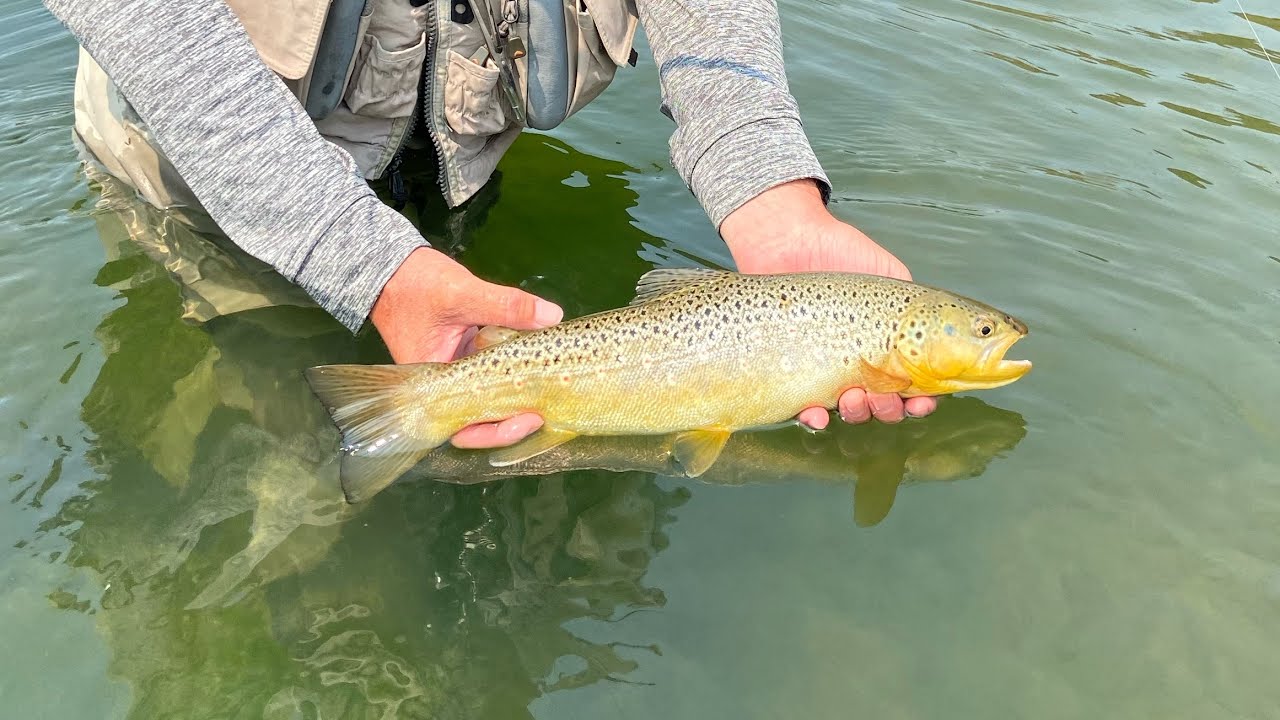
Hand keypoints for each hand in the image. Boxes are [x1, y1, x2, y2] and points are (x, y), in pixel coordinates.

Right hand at [371, 247, 561, 447]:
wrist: (394, 268)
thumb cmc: (416, 283)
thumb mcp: (462, 292)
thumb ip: (506, 305)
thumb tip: (552, 316)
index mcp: (435, 384)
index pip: (466, 427)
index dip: (498, 432)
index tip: (530, 418)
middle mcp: (445, 387)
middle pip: (482, 420)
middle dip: (513, 421)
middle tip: (544, 411)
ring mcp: (458, 372)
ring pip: (490, 398)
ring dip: (517, 400)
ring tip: (547, 393)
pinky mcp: (468, 357)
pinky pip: (492, 374)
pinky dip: (514, 374)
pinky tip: (538, 369)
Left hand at [720, 179, 937, 425]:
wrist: (790, 240)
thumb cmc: (842, 252)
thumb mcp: (890, 274)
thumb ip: (916, 303)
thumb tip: (945, 331)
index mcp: (888, 345)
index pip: (913, 384)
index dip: (922, 400)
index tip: (924, 402)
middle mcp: (860, 362)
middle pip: (883, 405)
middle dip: (888, 410)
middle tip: (884, 398)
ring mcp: (827, 368)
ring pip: (849, 410)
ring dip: (858, 414)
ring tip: (854, 399)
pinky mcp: (794, 370)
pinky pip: (804, 405)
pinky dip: (814, 418)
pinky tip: (817, 415)